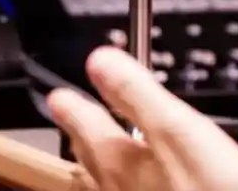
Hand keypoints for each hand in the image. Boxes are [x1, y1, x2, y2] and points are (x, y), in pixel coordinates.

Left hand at [48, 47, 237, 190]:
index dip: (74, 104)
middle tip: (68, 118)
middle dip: (79, 135)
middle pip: (89, 159)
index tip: (59, 95)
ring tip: (85, 161)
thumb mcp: (178, 130)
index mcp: (119, 161)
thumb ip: (136, 92)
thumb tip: (100, 59)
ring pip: (101, 189)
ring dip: (92, 169)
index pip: (86, 124)